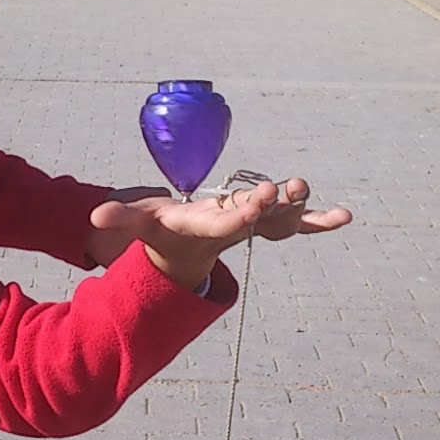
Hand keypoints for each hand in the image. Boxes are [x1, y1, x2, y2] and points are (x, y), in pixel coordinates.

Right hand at [89, 178, 352, 290]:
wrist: (184, 251)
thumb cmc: (162, 230)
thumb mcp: (141, 222)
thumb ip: (122, 220)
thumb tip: (95, 218)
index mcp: (208, 227)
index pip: (229, 220)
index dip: (246, 210)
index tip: (260, 195)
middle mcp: (235, 228)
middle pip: (260, 219)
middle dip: (276, 204)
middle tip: (289, 188)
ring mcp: (253, 227)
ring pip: (280, 219)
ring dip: (297, 206)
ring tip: (304, 187)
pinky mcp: (263, 221)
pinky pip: (295, 224)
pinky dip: (317, 221)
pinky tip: (344, 217)